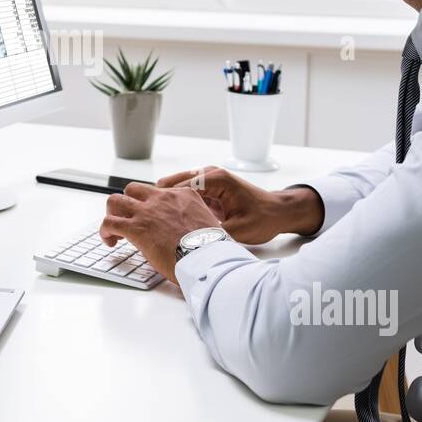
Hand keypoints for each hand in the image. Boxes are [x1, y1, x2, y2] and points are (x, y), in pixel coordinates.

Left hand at [98, 182, 222, 283]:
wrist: (208, 257)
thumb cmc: (211, 248)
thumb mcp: (207, 222)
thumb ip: (192, 220)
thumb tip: (186, 232)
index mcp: (183, 195)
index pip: (157, 192)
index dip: (149, 206)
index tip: (150, 219)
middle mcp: (163, 198)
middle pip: (133, 190)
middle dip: (127, 204)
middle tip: (128, 221)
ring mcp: (148, 211)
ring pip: (115, 200)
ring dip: (112, 214)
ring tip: (115, 230)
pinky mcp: (136, 228)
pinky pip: (109, 222)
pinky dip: (105, 231)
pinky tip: (109, 241)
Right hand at [155, 166, 322, 243]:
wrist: (278, 212)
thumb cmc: (263, 218)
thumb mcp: (239, 230)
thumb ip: (213, 235)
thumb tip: (190, 246)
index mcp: (215, 179)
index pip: (177, 186)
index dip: (159, 201)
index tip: (146, 215)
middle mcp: (208, 174)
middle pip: (170, 184)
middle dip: (156, 201)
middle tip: (143, 220)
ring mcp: (206, 180)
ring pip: (173, 188)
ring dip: (163, 203)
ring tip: (150, 221)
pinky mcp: (207, 189)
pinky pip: (182, 193)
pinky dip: (172, 205)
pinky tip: (165, 221)